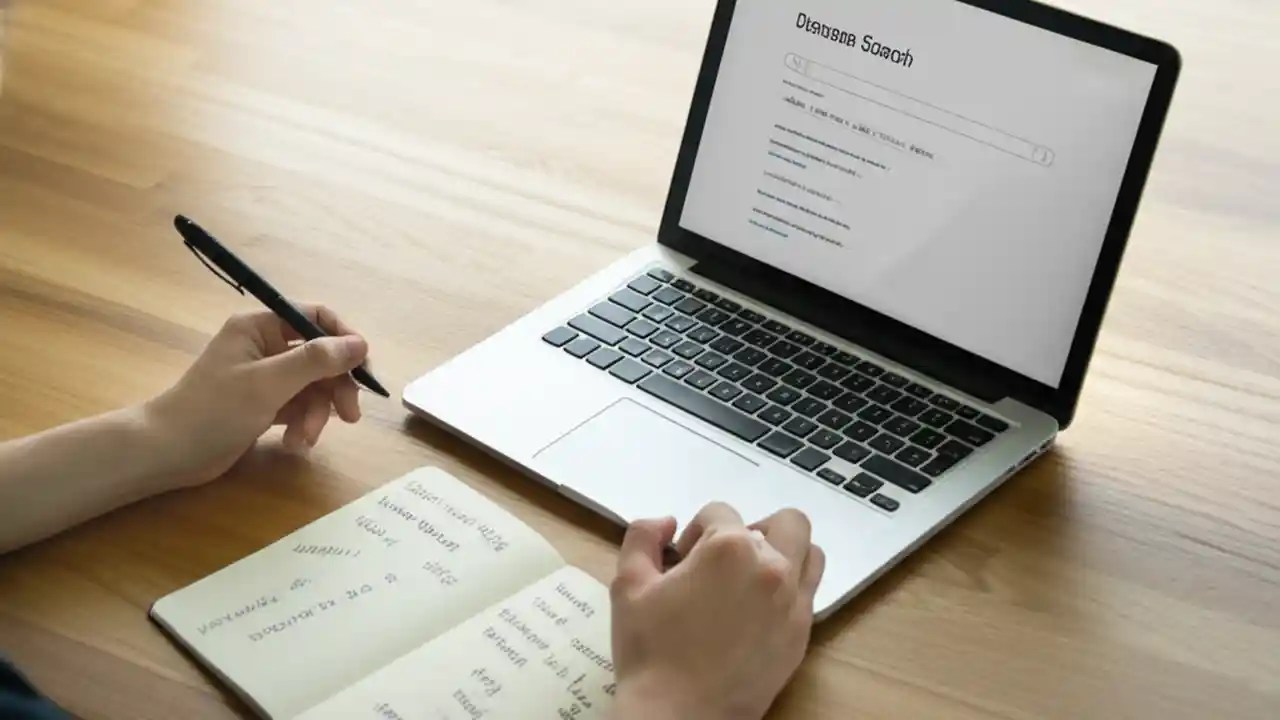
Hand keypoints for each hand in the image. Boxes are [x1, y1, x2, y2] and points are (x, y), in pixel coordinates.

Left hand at [145, 305, 371, 487]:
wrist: (168, 453)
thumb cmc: (213, 410)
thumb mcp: (269, 384)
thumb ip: (316, 361)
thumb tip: (360, 343)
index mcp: (260, 327)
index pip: (315, 319)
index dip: (343, 340)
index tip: (362, 367)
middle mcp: (265, 346)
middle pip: (320, 358)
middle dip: (334, 388)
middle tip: (349, 416)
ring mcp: (265, 378)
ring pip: (313, 387)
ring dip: (316, 414)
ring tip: (305, 439)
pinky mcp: (264, 405)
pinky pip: (299, 407)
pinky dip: (302, 425)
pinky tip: (294, 444)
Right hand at [609, 503, 824, 719]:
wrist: (680, 716)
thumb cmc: (651, 652)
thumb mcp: (628, 585)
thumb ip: (642, 537)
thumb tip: (665, 523)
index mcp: (730, 549)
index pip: (720, 512)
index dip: (695, 531)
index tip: (682, 560)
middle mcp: (772, 568)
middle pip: (785, 522)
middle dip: (754, 529)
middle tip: (725, 559)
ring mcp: (793, 603)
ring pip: (809, 554)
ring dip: (784, 554)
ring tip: (750, 578)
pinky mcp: (801, 635)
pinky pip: (809, 595)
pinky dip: (789, 590)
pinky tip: (756, 611)